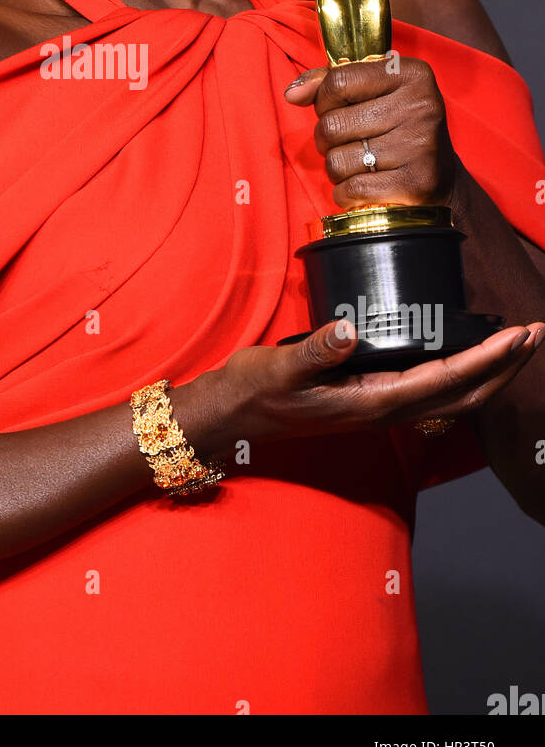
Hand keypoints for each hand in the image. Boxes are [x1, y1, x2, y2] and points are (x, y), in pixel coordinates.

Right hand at [206, 318, 544, 449]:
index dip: (486, 358)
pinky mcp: (371, 399)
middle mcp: (385, 410)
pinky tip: (464, 352)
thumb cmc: (255, 391)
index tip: (518, 332)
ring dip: (490, 370)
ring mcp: (380, 408)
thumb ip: (316, 351)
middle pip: (465, 395)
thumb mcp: (280, 367)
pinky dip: (461, 371)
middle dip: (505, 366)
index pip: (446, 380)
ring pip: (453, 395)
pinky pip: (432, 390)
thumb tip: (349, 330)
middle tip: (536, 332)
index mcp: (373, 403)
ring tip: (514, 341)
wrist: (232, 416)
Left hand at [283, 55, 455, 210]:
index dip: (324, 101)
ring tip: (357, 164)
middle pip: (332, 125)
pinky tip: (363, 186)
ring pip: (336, 161)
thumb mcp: (371, 92)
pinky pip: (351, 189)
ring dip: (336, 168)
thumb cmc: (395, 127)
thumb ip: (328, 83)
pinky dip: (346, 193)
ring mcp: (420, 145)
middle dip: (327, 139)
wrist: (441, 177)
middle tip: (347, 143)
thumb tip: (292, 94)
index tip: (336, 109)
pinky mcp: (416, 182)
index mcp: (409, 73)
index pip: (338, 81)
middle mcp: (420, 105)